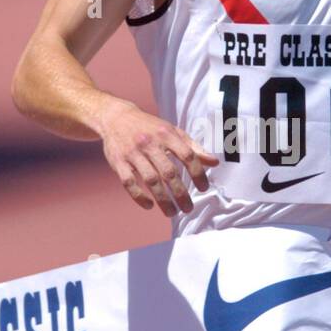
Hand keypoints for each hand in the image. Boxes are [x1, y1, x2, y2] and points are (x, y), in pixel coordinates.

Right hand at [97, 100, 220, 215]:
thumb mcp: (172, 131)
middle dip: (180, 193)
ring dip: (162, 200)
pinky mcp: (118, 162)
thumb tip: (215, 163)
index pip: (187, 155)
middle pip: (169, 172)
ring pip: (150, 180)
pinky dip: (139, 196)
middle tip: (188, 208)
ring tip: (172, 212)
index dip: (198, 173)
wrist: (116, 118)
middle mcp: (150, 143)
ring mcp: (133, 153)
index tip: (203, 188)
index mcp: (166, 134)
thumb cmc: (149, 128)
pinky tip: (149, 205)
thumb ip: (193, 148)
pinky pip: (129, 182)